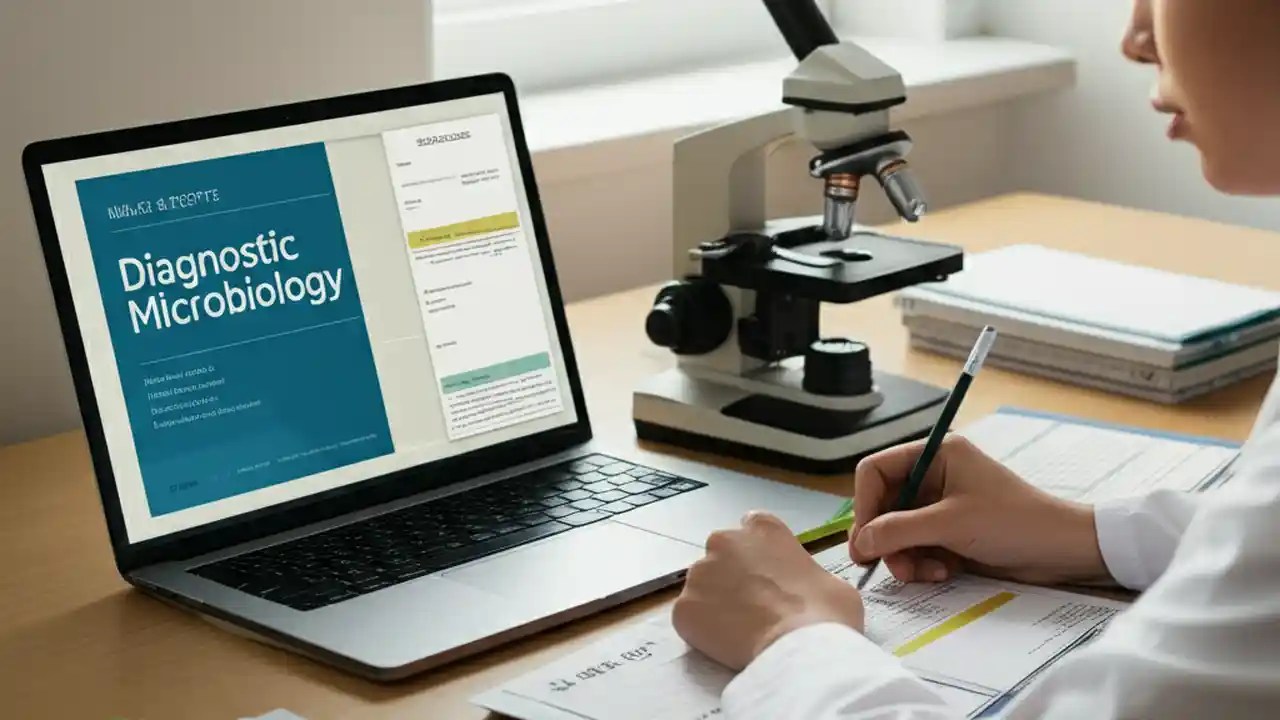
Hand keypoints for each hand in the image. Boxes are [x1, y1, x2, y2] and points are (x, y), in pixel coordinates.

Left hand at [673, 511, 863, 669]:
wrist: (799, 647)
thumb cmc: (824, 612)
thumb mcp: (831, 581)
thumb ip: (806, 574)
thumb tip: (804, 590)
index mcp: (762, 527)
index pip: (750, 529)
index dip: (757, 554)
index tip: (765, 576)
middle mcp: (724, 541)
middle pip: (721, 557)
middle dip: (732, 578)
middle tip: (753, 607)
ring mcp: (699, 574)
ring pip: (702, 587)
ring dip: (715, 603)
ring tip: (740, 629)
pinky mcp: (683, 607)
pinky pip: (689, 618)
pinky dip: (702, 630)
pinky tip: (726, 643)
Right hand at [848, 435, 1108, 585]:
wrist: (1064, 550)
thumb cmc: (1014, 522)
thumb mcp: (951, 524)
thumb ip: (898, 530)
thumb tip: (859, 541)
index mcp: (935, 455)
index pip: (876, 470)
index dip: (864, 504)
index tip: (864, 538)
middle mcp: (934, 475)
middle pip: (883, 504)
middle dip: (884, 537)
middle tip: (884, 565)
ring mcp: (942, 504)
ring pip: (897, 530)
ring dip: (904, 555)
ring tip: (922, 573)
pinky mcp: (951, 531)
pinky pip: (917, 545)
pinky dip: (921, 562)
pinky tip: (943, 572)